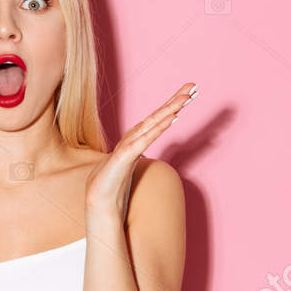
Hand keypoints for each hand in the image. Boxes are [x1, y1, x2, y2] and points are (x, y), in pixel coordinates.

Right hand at [85, 81, 196, 222]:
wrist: (98, 204)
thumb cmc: (111, 187)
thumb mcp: (127, 169)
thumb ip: (134, 158)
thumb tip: (141, 154)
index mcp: (134, 142)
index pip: (155, 121)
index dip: (171, 107)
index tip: (188, 95)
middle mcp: (131, 141)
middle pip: (156, 116)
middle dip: (175, 100)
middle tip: (192, 85)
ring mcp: (127, 148)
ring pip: (151, 124)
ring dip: (169, 110)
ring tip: (186, 97)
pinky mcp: (123, 158)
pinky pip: (144, 141)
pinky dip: (157, 129)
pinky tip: (171, 120)